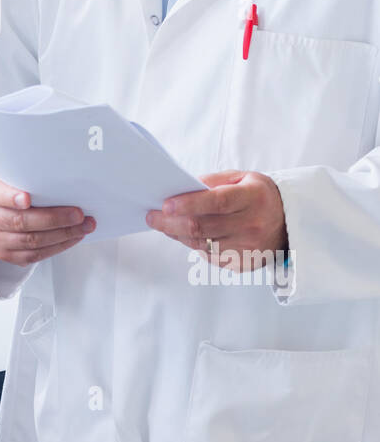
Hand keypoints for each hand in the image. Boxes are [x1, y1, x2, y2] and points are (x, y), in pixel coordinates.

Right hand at [0, 175, 95, 265]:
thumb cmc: (12, 188)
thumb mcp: (12, 176)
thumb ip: (27, 178)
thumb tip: (61, 179)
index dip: (12, 198)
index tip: (28, 199)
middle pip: (21, 222)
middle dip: (54, 219)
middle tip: (78, 214)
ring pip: (31, 241)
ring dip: (62, 235)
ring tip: (83, 226)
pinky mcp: (7, 254)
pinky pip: (35, 255)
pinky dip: (58, 247)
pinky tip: (72, 237)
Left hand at [145, 169, 287, 261]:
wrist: (289, 221)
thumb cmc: (258, 195)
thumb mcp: (241, 178)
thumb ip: (212, 182)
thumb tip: (181, 189)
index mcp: (252, 198)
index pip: (217, 203)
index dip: (189, 204)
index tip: (165, 205)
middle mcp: (252, 225)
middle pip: (203, 228)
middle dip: (171, 223)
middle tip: (152, 217)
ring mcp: (248, 248)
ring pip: (202, 245)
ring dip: (178, 235)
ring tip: (164, 224)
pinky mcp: (243, 264)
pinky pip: (210, 257)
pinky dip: (195, 245)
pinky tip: (187, 235)